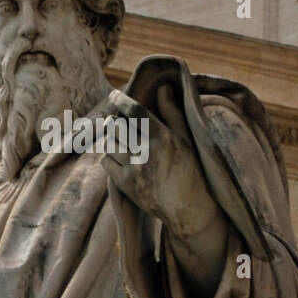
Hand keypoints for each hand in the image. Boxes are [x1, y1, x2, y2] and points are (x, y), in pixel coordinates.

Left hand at [99, 88, 220, 241]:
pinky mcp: (125, 184)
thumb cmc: (191, 170)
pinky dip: (109, 157)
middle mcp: (147, 152)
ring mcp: (134, 169)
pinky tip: (120, 158)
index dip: (121, 100)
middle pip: (116, 126)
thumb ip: (172, 112)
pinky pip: (106, 162)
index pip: (135, 111)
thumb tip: (162, 87)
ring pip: (109, 143)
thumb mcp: (187, 139)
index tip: (114, 95)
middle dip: (114, 121)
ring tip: (121, 141)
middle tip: (117, 121)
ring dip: (112, 139)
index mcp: (164, 138)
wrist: (188, 209)